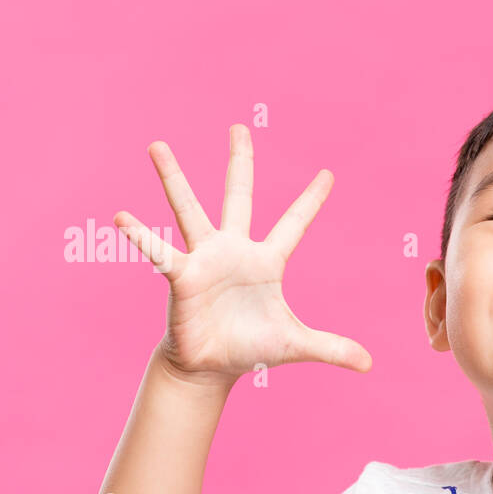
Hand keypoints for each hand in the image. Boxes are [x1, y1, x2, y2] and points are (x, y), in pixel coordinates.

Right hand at [114, 124, 371, 386]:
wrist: (211, 366)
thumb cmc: (251, 349)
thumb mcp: (296, 345)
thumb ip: (333, 348)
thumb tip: (370, 364)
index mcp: (266, 261)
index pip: (293, 224)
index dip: (310, 201)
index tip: (328, 175)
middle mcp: (234, 251)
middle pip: (238, 196)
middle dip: (240, 162)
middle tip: (239, 127)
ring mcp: (205, 259)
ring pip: (189, 210)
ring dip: (173, 178)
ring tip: (157, 145)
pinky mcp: (181, 277)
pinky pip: (160, 252)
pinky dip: (141, 236)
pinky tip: (121, 216)